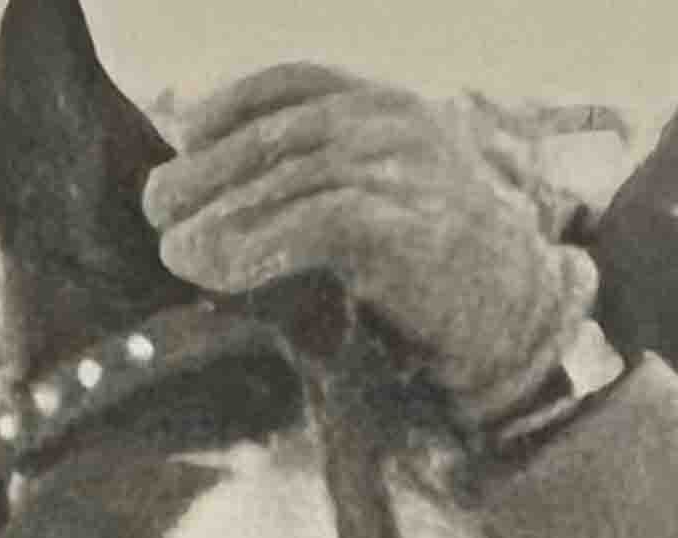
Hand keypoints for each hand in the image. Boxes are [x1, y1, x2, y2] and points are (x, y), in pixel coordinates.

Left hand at [145, 65, 594, 424]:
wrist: (521, 315)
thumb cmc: (441, 265)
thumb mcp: (386, 195)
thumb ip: (321, 176)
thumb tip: (219, 186)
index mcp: (390, 104)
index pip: (295, 81)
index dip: (231, 104)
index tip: (184, 138)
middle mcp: (397, 124)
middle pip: (277, 134)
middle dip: (207, 172)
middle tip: (157, 209)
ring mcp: (408, 170)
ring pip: (289, 179)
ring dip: (220, 217)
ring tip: (176, 252)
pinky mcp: (411, 226)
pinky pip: (317, 224)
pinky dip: (260, 246)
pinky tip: (222, 272)